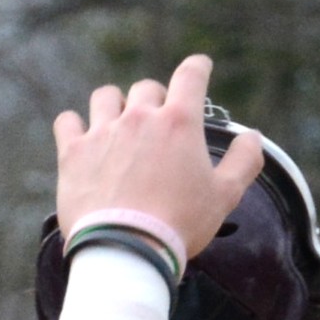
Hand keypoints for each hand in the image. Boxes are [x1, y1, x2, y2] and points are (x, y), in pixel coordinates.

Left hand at [52, 51, 261, 259]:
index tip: (199, 67)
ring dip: (114, 106)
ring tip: (117, 125)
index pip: (191, 74)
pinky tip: (80, 137)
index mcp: (178, 121)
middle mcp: (139, 117)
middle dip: (154, 100)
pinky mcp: (73, 154)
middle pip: (146, 88)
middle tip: (156, 123)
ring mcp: (103, 132)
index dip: (197, 67)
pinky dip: (74, 126)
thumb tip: (252, 137)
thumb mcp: (224, 197)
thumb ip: (244, 161)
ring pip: (106, 97)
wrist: (127, 252)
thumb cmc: (179, 225)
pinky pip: (67, 121)